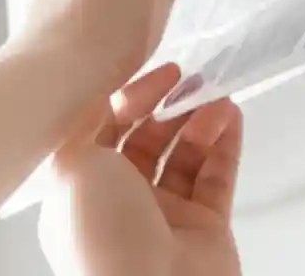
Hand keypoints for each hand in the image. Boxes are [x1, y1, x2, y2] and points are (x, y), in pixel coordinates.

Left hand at [38, 65, 243, 275]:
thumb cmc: (100, 231)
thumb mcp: (71, 163)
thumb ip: (87, 121)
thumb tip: (109, 93)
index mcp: (80, 188)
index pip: (104, 128)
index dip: (131, 95)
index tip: (163, 72)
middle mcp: (120, 201)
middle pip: (147, 140)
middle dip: (170, 106)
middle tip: (195, 80)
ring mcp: (164, 215)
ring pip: (185, 156)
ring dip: (202, 120)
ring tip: (219, 94)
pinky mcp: (204, 228)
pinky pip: (216, 177)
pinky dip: (226, 144)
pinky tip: (233, 114)